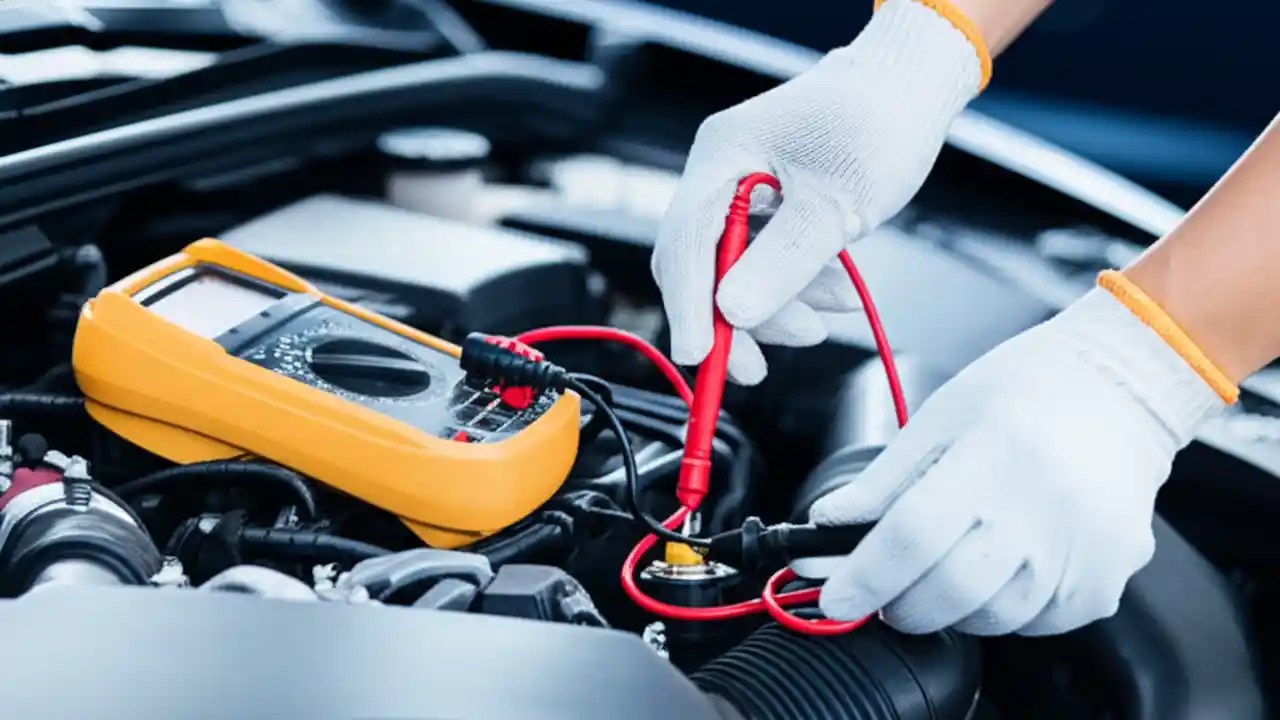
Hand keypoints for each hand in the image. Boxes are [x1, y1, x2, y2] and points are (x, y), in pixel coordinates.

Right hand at [652, 0, 985, 383]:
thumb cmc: (879, 121)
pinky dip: (796, 286)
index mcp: (722, 157)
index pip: (685, 243)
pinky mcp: (768, 209)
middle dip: (733, 319)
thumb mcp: (838, 202)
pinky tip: (835, 293)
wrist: (911, 87)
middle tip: (759, 367)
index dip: (688, 306)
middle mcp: (721, 174)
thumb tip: (733, 312)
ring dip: (777, 306)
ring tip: (832, 313)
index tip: (698, 356)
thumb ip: (784, 260)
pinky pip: (765, 262)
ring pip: (735, 272)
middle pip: (700, 266)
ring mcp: (742, 192)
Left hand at [810, 285, 1225, 635]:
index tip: (836, 597)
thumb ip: (882, 481)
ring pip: (992, 618)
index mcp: (995, 454)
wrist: (1122, 387)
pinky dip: (1001, 611)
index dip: (865, 575)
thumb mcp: (940, 417)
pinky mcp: (1106, 581)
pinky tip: (996, 571)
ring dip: (949, 609)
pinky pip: (1036, 624)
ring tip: (942, 569)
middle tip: (884, 589)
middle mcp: (1046, 507)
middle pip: (950, 590)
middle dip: (899, 604)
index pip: (913, 535)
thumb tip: (827, 524)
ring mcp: (1083, 551)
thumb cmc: (1025, 391)